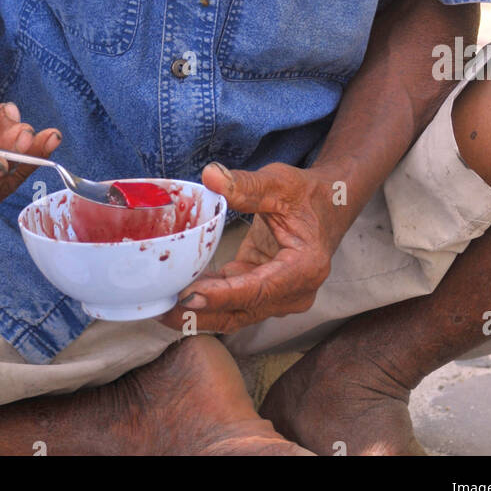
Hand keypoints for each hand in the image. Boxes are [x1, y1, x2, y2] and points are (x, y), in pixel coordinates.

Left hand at [161, 161, 343, 334]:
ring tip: (161, 308)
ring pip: (236, 313)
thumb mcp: (280, 183)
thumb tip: (210, 176)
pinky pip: (234, 302)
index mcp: (304, 267)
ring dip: (200, 313)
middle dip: (202, 313)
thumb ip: (246, 185)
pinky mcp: (266, 292)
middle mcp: (295, 292)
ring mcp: (281, 297)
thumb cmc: (307, 194)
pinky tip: (178, 292)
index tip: (188, 295)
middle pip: (243, 311)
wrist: (329, 205)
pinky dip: (208, 300)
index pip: (258, 289)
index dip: (222, 295)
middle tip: (162, 310)